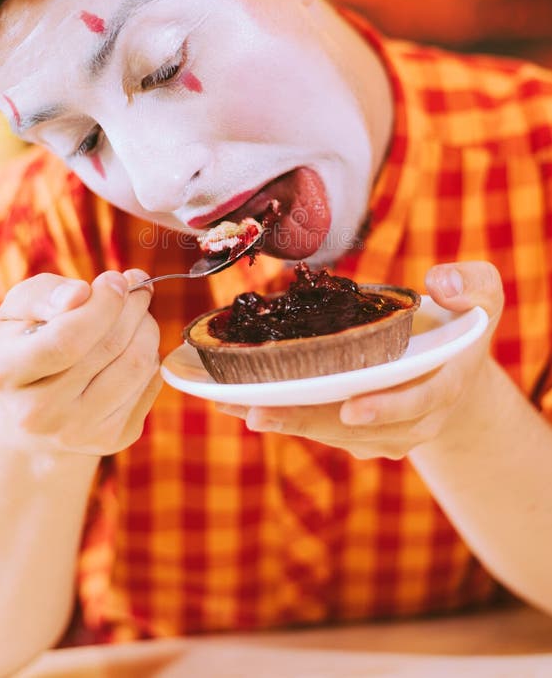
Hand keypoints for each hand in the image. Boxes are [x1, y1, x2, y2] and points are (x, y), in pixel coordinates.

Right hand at [0, 270, 160, 455]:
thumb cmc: (27, 344)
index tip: (116, 280)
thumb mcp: (18, 310)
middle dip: (132, 307)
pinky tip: (131, 347)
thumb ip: (45, 294)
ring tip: (137, 314)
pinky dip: (149, 355)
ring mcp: (78, 432)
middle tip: (136, 289)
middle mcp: (39, 413)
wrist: (32, 411)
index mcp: (8, 373)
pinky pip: (149, 384)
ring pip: (137, 365)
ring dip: (147, 328)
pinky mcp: (112, 439)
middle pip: (109, 348)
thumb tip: (81, 293)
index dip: (103, 304)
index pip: (67, 339)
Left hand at [217, 261, 503, 458]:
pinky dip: (280, 414)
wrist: (455, 370)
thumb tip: (439, 283)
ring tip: (233, 403)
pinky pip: (318, 427)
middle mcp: (413, 419)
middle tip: (259, 412)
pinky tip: (236, 400)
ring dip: (282, 420)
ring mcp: (383, 433)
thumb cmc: (461, 325)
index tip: (351, 407)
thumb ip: (472, 285)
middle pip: (358, 428)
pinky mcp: (356, 434)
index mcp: (444, 386)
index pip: (417, 402)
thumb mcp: (483, 297)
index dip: (386, 406)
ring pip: (330, 433)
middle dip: (307, 421)